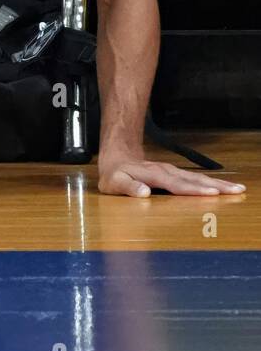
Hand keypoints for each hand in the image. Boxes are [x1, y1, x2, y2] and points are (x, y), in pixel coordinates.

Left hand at [97, 152, 246, 196]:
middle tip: (236, 191)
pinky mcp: (176, 174)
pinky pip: (196, 178)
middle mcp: (166, 171)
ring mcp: (173, 172)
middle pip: (193, 179)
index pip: (176, 184)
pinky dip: (212, 182)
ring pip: (198, 177)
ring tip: (237, 189)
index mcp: (153, 175)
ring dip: (218, 183)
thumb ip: (128, 187)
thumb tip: (144, 192)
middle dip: (215, 185)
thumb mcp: (113, 182)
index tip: (212, 192)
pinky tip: (224, 188)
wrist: (118, 157)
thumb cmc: (115, 174)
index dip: (193, 189)